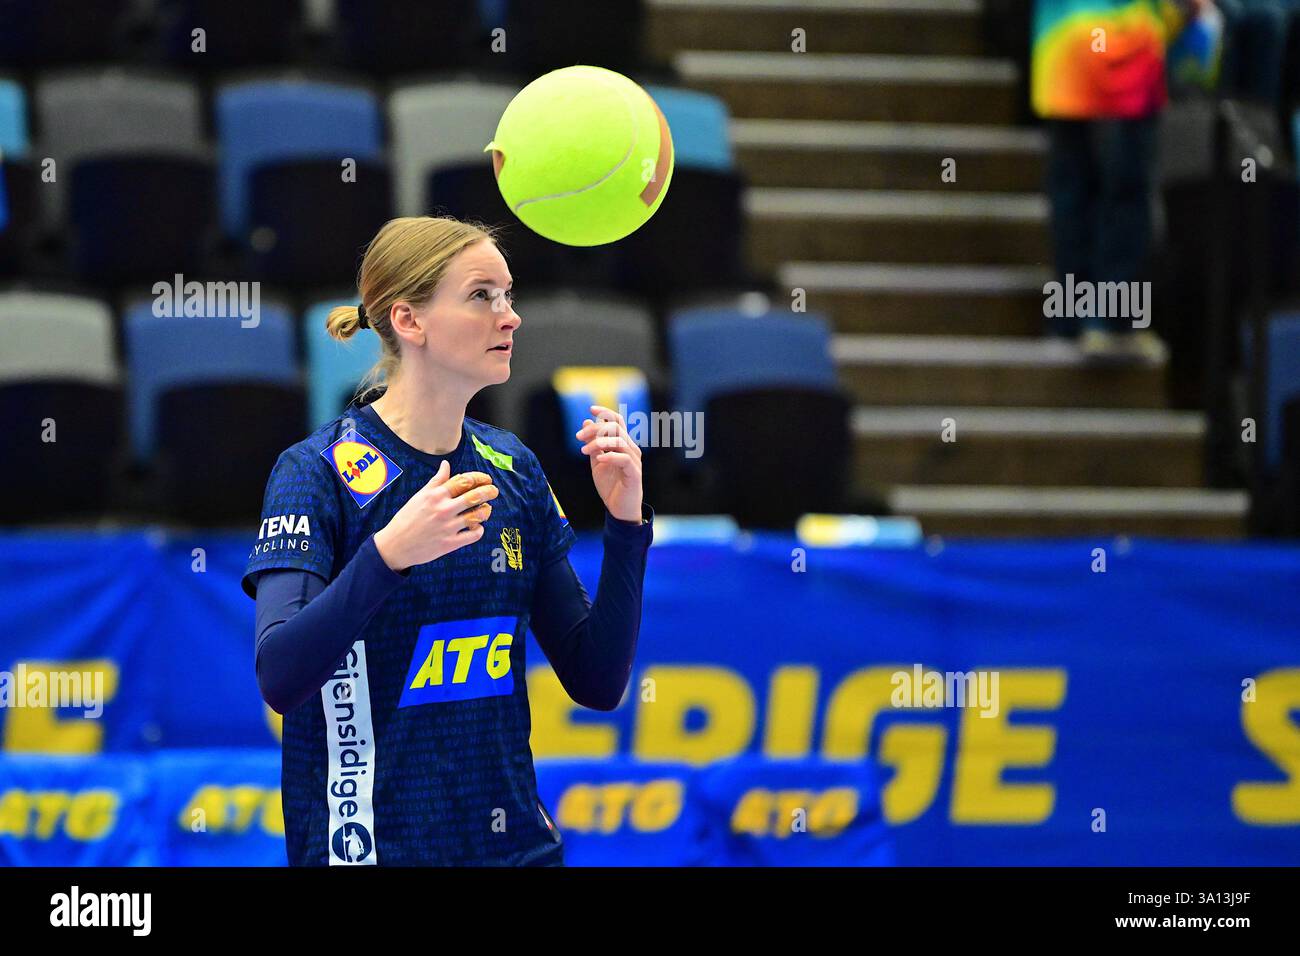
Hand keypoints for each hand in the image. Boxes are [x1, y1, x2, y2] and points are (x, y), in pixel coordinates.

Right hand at [373, 460, 497, 571]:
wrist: (396, 545)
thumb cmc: (407, 518)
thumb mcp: (420, 496)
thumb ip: (436, 481)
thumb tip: (446, 464)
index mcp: (436, 495)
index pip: (464, 480)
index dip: (479, 477)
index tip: (486, 479)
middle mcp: (443, 509)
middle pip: (475, 496)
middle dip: (489, 491)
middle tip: (494, 491)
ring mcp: (448, 527)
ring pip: (478, 515)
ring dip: (486, 511)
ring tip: (486, 509)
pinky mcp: (450, 543)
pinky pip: (474, 535)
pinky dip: (479, 530)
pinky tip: (477, 527)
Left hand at [575, 404, 642, 522]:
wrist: (619, 508)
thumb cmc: (610, 485)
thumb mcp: (596, 461)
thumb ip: (593, 444)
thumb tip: (586, 422)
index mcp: (622, 444)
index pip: (617, 421)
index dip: (605, 413)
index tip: (590, 409)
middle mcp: (630, 449)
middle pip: (616, 428)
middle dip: (595, 429)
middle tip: (578, 437)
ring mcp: (634, 460)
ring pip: (619, 441)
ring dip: (599, 443)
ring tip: (584, 451)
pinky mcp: (634, 473)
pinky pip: (624, 459)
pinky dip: (610, 456)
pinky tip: (599, 459)